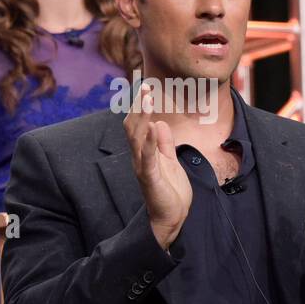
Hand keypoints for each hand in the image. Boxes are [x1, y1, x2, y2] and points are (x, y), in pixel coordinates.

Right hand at [123, 83, 191, 250]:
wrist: (171, 218)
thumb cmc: (170, 191)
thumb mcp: (170, 161)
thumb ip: (164, 143)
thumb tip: (159, 123)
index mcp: (145, 152)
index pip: (139, 124)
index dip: (141, 105)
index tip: (145, 85)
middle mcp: (140, 157)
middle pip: (133, 126)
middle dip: (138, 106)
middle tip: (144, 85)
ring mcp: (143, 167)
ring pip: (137, 138)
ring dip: (142, 117)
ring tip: (146, 99)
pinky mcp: (150, 178)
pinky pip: (148, 157)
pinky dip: (150, 142)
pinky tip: (153, 127)